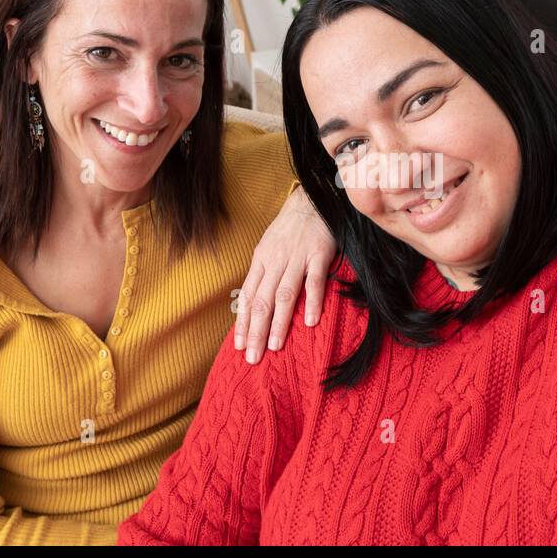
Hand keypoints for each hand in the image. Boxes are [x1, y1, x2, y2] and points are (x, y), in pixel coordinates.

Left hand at [234, 185, 336, 363]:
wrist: (311, 200)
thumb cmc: (289, 229)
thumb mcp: (268, 248)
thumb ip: (263, 274)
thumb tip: (252, 303)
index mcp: (260, 261)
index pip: (247, 297)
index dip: (242, 323)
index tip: (239, 346)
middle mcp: (275, 262)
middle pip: (261, 301)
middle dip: (255, 331)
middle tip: (252, 357)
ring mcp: (296, 258)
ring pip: (283, 295)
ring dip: (278, 322)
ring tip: (274, 346)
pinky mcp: (318, 255)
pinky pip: (314, 281)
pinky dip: (311, 302)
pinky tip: (310, 322)